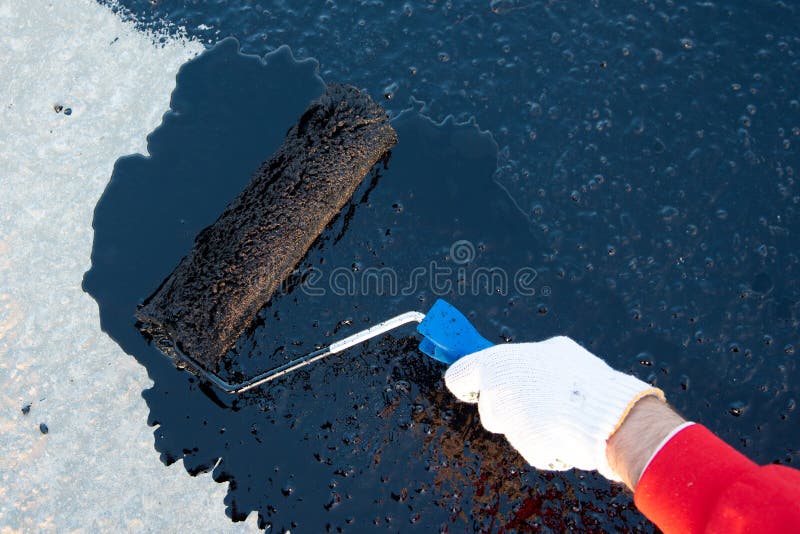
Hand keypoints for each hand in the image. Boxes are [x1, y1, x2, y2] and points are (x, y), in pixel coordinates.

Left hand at [444, 336, 663, 480]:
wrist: (608, 413)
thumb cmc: (580, 376)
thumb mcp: (553, 350)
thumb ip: (525, 359)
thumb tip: (520, 363)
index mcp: (496, 363)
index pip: (459, 375)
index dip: (466, 382)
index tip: (471, 387)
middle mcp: (495, 394)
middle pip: (489, 407)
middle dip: (509, 407)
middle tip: (537, 398)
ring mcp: (510, 423)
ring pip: (512, 427)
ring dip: (528, 423)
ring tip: (559, 412)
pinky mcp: (526, 447)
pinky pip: (532, 445)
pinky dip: (545, 441)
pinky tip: (564, 429)